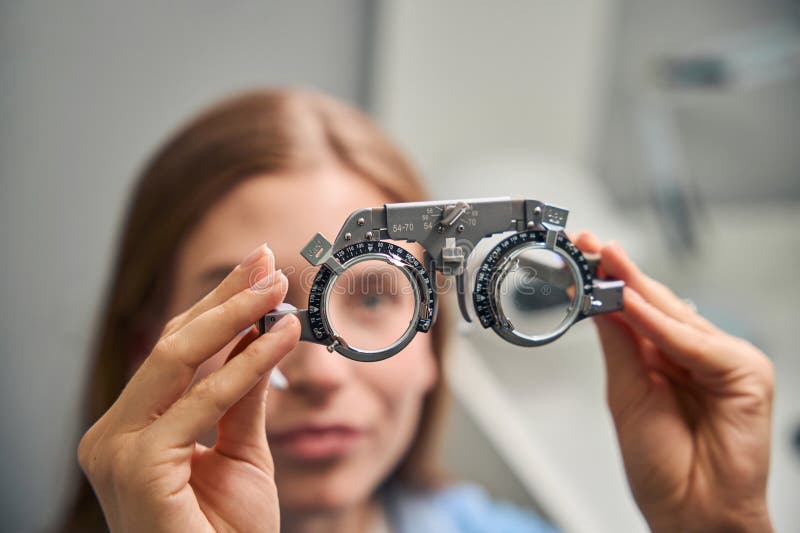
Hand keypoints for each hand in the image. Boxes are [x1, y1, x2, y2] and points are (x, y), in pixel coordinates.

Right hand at [78, 244, 298, 531]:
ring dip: (236, 317)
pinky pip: (203, 401)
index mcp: (130, 430)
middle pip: (170, 345)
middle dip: (223, 298)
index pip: (172, 354)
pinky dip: (246, 364)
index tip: (254, 272)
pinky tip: (280, 335)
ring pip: (180, 360)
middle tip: (266, 261)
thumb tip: (259, 334)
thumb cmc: (226, 532)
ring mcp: (118, 451)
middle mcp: (113, 436)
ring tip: (279, 289)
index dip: (214, 308)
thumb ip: (242, 396)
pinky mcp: (138, 466)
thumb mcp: (240, 451)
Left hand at [572, 232, 773, 532]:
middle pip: (655, 304)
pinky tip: (630, 303)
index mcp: (666, 360)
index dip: (609, 282)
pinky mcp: (747, 373)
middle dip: (619, 273)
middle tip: (589, 244)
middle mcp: (695, 355)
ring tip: (602, 259)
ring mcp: (722, 361)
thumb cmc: (661, 465)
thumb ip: (619, 345)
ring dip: (635, 287)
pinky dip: (660, 323)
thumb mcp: (625, 393)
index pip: (636, 311)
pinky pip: (694, 342)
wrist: (691, 511)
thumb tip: (599, 303)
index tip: (582, 254)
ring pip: (674, 316)